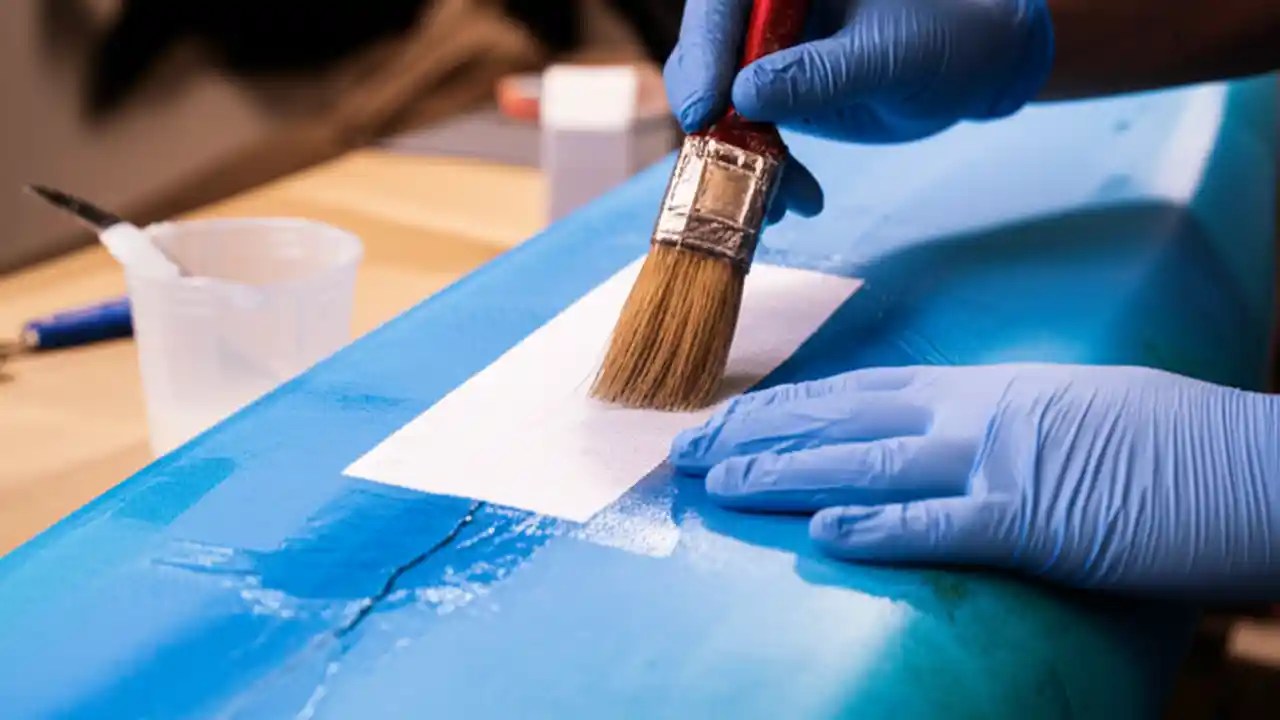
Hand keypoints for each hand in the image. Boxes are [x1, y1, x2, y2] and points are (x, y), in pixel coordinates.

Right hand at [665, 0, 1054, 218]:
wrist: (979, 68)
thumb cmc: (947, 38)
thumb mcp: (887, 56)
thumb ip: (817, 74)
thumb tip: (744, 96)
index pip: (721, 5)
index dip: (701, 50)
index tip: (702, 107)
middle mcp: (770, 13)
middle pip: (706, 56)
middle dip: (708, 116)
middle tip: (718, 161)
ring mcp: (769, 56)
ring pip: (720, 105)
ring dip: (736, 159)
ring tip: (775, 199)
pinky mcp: (778, 98)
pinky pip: (750, 137)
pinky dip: (766, 173)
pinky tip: (798, 199)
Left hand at [669, 364, 1279, 600]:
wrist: (1257, 463)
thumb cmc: (1168, 443)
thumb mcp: (1063, 410)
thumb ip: (992, 424)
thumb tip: (935, 440)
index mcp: (982, 389)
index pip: (856, 393)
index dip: (781, 408)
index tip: (723, 421)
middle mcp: (978, 414)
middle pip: (842, 419)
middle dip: (756, 435)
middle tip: (684, 452)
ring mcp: (1006, 462)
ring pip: (871, 462)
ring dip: (789, 474)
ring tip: (718, 484)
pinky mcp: (1041, 520)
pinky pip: (948, 524)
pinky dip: (884, 528)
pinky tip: (826, 533)